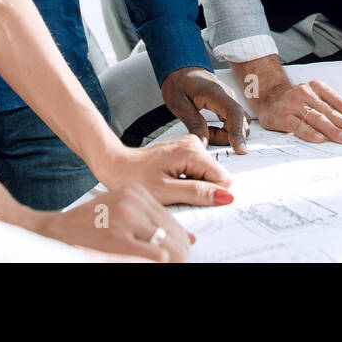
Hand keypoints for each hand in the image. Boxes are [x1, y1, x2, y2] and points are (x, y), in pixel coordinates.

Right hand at [31, 185, 193, 261]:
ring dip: (172, 259)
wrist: (54, 232)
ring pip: (171, 246)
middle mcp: (133, 201)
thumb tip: (188, 240)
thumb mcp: (120, 212)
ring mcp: (126, 219)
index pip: (172, 220)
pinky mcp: (119, 239)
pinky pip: (158, 256)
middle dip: (178, 252)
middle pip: (175, 233)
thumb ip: (150, 222)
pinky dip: (161, 262)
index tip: (177, 251)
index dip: (178, 241)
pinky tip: (153, 262)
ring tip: (163, 263)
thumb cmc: (85, 225)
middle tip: (174, 261)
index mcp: (135, 191)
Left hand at [98, 134, 233, 206]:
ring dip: (193, 187)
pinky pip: (198, 172)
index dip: (209, 195)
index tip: (188, 198)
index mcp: (192, 152)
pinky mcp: (185, 152)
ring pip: (207, 176)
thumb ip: (197, 193)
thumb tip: (225, 196)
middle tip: (175, 193)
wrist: (116, 165)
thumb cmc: (134, 177)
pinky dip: (187, 182)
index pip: (222, 179)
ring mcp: (190, 146)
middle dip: (201, 191)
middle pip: (215, 177)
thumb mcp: (165, 192)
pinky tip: (170, 182)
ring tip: (170, 187)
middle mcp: (194, 144)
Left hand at [161, 66, 249, 152]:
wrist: (181, 69)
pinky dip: (225, 130)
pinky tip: (210, 129)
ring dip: (226, 134)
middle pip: (241, 123)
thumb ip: (193, 123)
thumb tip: (203, 144)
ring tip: (205, 131)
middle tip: (205, 136)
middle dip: (228, 137)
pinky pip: (234, 122)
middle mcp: (228, 96)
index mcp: (216, 93)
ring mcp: (230, 100)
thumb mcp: (179, 104)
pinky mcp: (228, 105)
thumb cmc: (178, 82)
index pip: (234, 114)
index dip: (238, 133)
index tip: (239, 150)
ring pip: (239, 124)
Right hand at [259, 78, 341, 143]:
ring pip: (317, 118)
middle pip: (331, 112)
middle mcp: (307, 93)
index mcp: (318, 88)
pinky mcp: (282, 116)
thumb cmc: (299, 102)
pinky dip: (310, 132)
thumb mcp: (318, 98)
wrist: (269, 98)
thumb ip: (337, 107)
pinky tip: (320, 139)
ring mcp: (294, 104)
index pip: (340, 103)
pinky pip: (298, 125)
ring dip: (333, 130)